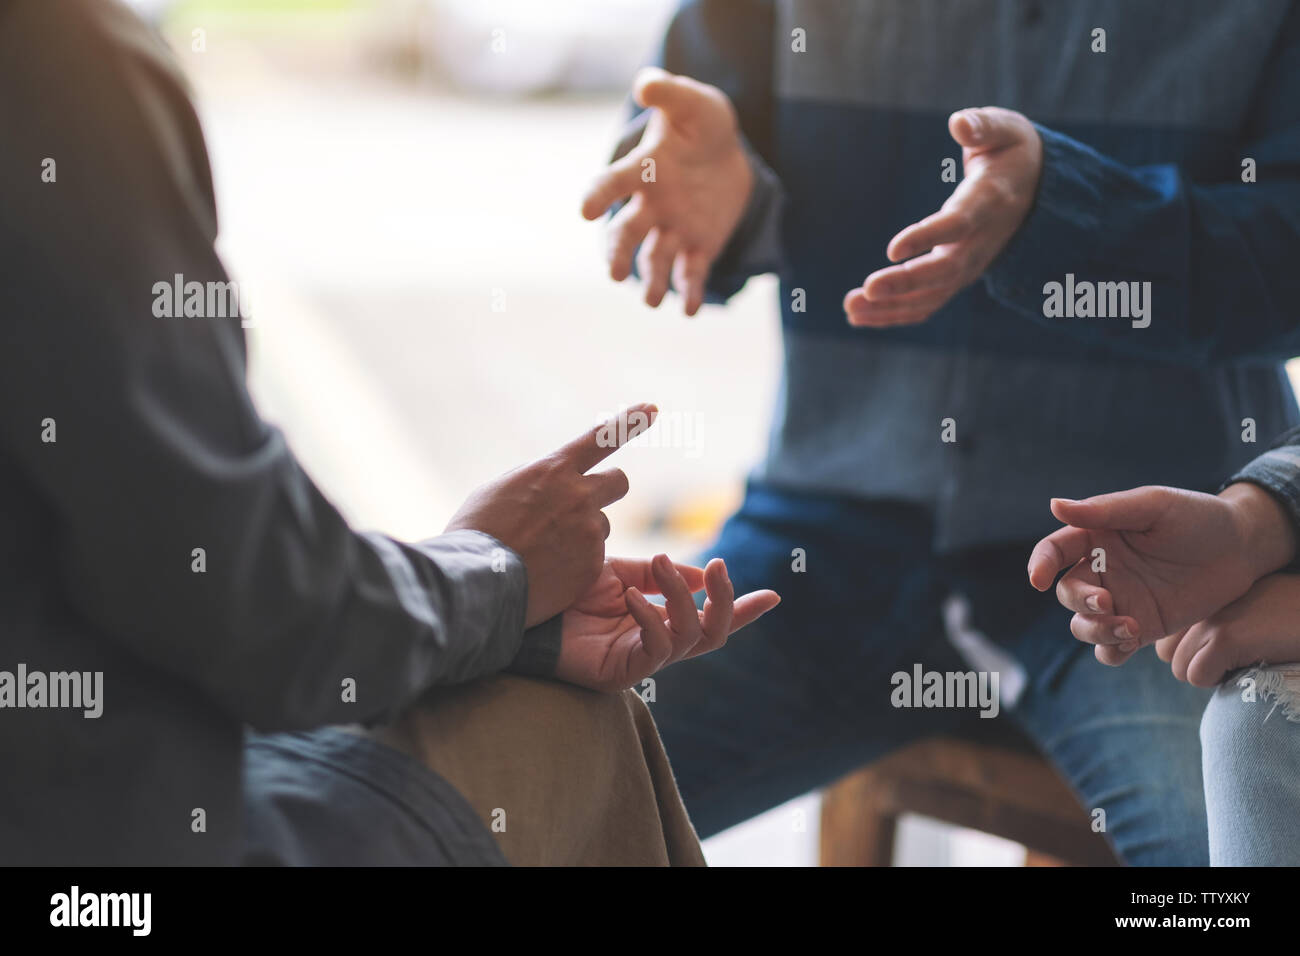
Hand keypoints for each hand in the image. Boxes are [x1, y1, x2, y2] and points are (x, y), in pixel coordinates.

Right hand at [446, 404, 655, 626]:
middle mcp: (579, 496)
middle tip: (585, 504)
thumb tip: (552, 483)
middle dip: (607, 489)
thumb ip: (536, 480)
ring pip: (600, 525)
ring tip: (545, 550)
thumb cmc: (476, 533)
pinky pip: (593, 558)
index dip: (631, 421)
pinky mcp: (592, 565)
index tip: (652, 408)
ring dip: (581, 534)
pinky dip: (575, 564)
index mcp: (553, 470)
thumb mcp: (500, 489)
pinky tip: (548, 573)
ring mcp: (588, 531)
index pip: (602, 437)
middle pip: (618, 482)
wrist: (476, 581)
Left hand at [555, 553, 779, 691]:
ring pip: (690, 638)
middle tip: (716, 566)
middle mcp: (655, 644)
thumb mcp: (621, 571)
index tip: (774, 595)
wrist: (523, 606)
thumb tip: (700, 573)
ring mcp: (640, 662)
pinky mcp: (621, 675)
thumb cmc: (567, 591)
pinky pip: (655, 651)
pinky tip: (631, 597)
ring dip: (681, 597)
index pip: (709, 619)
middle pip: (712, 635)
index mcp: (658, 621)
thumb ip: (661, 575)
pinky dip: (651, 618)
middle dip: (723, 600)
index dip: (743, 610)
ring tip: (660, 564)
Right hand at [581, 67, 753, 315]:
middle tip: (614, 273)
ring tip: (652, 301)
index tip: (584, 211)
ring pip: (656, 259)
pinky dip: (690, 293)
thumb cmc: (701, 125)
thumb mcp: (694, 103)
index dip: (599, 196)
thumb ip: (669, 94)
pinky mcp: (698, 247)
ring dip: (652, 281)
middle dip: (619, 253)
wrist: (727, 154)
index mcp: (644, 171)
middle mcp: (651, 206)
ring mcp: (673, 229)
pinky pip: (691, 274)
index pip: (614, 183)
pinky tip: (690, 310)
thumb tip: (644, 85)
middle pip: (627, 233)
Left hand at [846, 107, 1041, 326]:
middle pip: (943, 271)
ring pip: (932, 295)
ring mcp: (970, 264)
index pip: (958, 225)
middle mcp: (980, 241)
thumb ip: (983, 126)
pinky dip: (894, 313)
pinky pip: (926, 303)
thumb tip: (959, 123)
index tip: (892, 249)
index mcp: (989, 202)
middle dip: (904, 283)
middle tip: (866, 290)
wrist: (1039, 189)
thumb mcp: (1005, 129)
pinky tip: (859, 315)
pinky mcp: (957, 277)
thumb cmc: (1011, 152)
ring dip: (891, 306)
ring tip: (850, 308)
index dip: (927, 237)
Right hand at [1027, 483, 1296, 665]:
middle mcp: (1103, 571)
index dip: (1040, 564)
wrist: (1243, 549)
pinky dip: (1110, 650)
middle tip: (1108, 604)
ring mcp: (1121, 602)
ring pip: (1083, 625)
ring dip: (1094, 631)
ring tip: (1128, 628)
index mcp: (1097, 538)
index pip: (1055, 551)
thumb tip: (1054, 506)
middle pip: (1068, 593)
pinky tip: (1131, 642)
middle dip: (1080, 602)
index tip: (1039, 580)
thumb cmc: (1198, 517)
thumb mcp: (1153, 506)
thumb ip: (1105, 510)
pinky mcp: (1142, 627)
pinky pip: (1111, 648)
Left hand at [1155, 573, 1299, 686]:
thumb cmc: (1288, 617)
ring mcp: (1210, 620)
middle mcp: (1199, 603)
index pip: (1164, 637)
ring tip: (1243, 660)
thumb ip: (1211, 621)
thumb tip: (1180, 655)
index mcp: (1201, 596)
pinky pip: (1197, 677)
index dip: (1190, 652)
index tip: (1221, 650)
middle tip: (1232, 659)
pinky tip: (1247, 666)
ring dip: (1209, 675)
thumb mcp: (1242, 608)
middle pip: (1166, 655)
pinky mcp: (1225, 638)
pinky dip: (1220, 681)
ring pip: (1180, 669)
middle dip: (1196, 665)